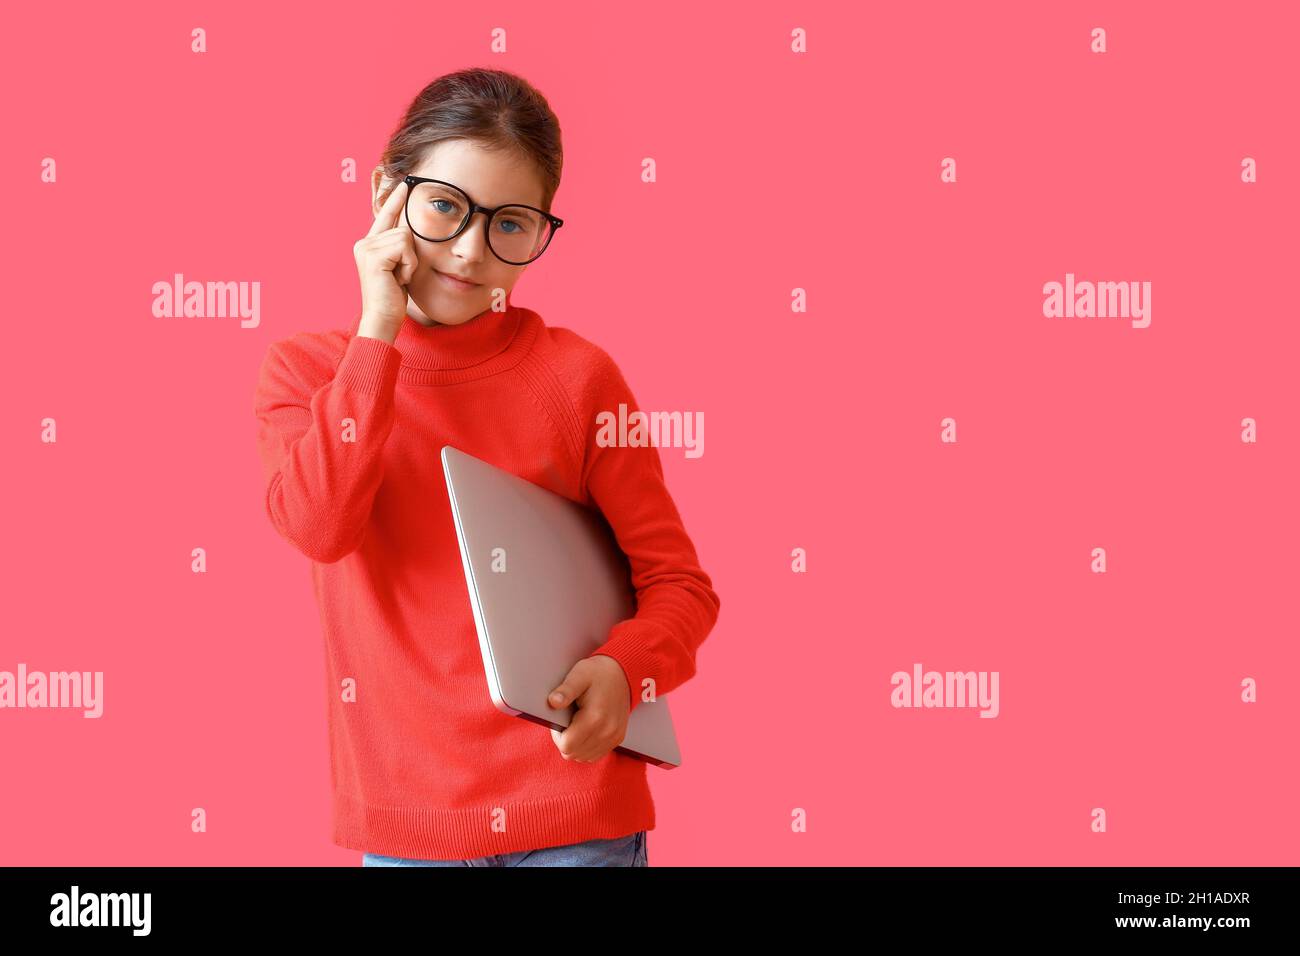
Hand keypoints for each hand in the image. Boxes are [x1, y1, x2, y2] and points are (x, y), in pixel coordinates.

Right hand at [353, 179, 416, 337]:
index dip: (395, 201)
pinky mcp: (373, 255)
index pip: (385, 216)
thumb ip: (399, 249)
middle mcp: (363, 243)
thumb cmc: (392, 298)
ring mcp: (366, 248)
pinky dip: (408, 265)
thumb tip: (409, 231)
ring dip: (410, 262)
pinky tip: (397, 279)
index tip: (404, 184)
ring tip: (398, 278)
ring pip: (406, 237)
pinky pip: (405, 247)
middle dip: (410, 255)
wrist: (382, 318)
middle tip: (399, 275)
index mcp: (368, 244)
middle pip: (403, 228)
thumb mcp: (398, 267)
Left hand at [548, 655, 630, 762]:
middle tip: (568, 720)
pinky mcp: (618, 738)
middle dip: (565, 740)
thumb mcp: (578, 675)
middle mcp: (607, 731)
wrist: (622, 672)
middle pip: (573, 754)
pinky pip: (595, 755)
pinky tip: (586, 730)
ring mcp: (614, 737)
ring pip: (583, 757)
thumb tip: (553, 702)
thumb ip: (565, 690)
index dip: (557, 735)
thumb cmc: (598, 673)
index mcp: (595, 717)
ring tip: (578, 724)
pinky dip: (586, 747)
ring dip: (576, 745)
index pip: (566, 746)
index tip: (560, 720)